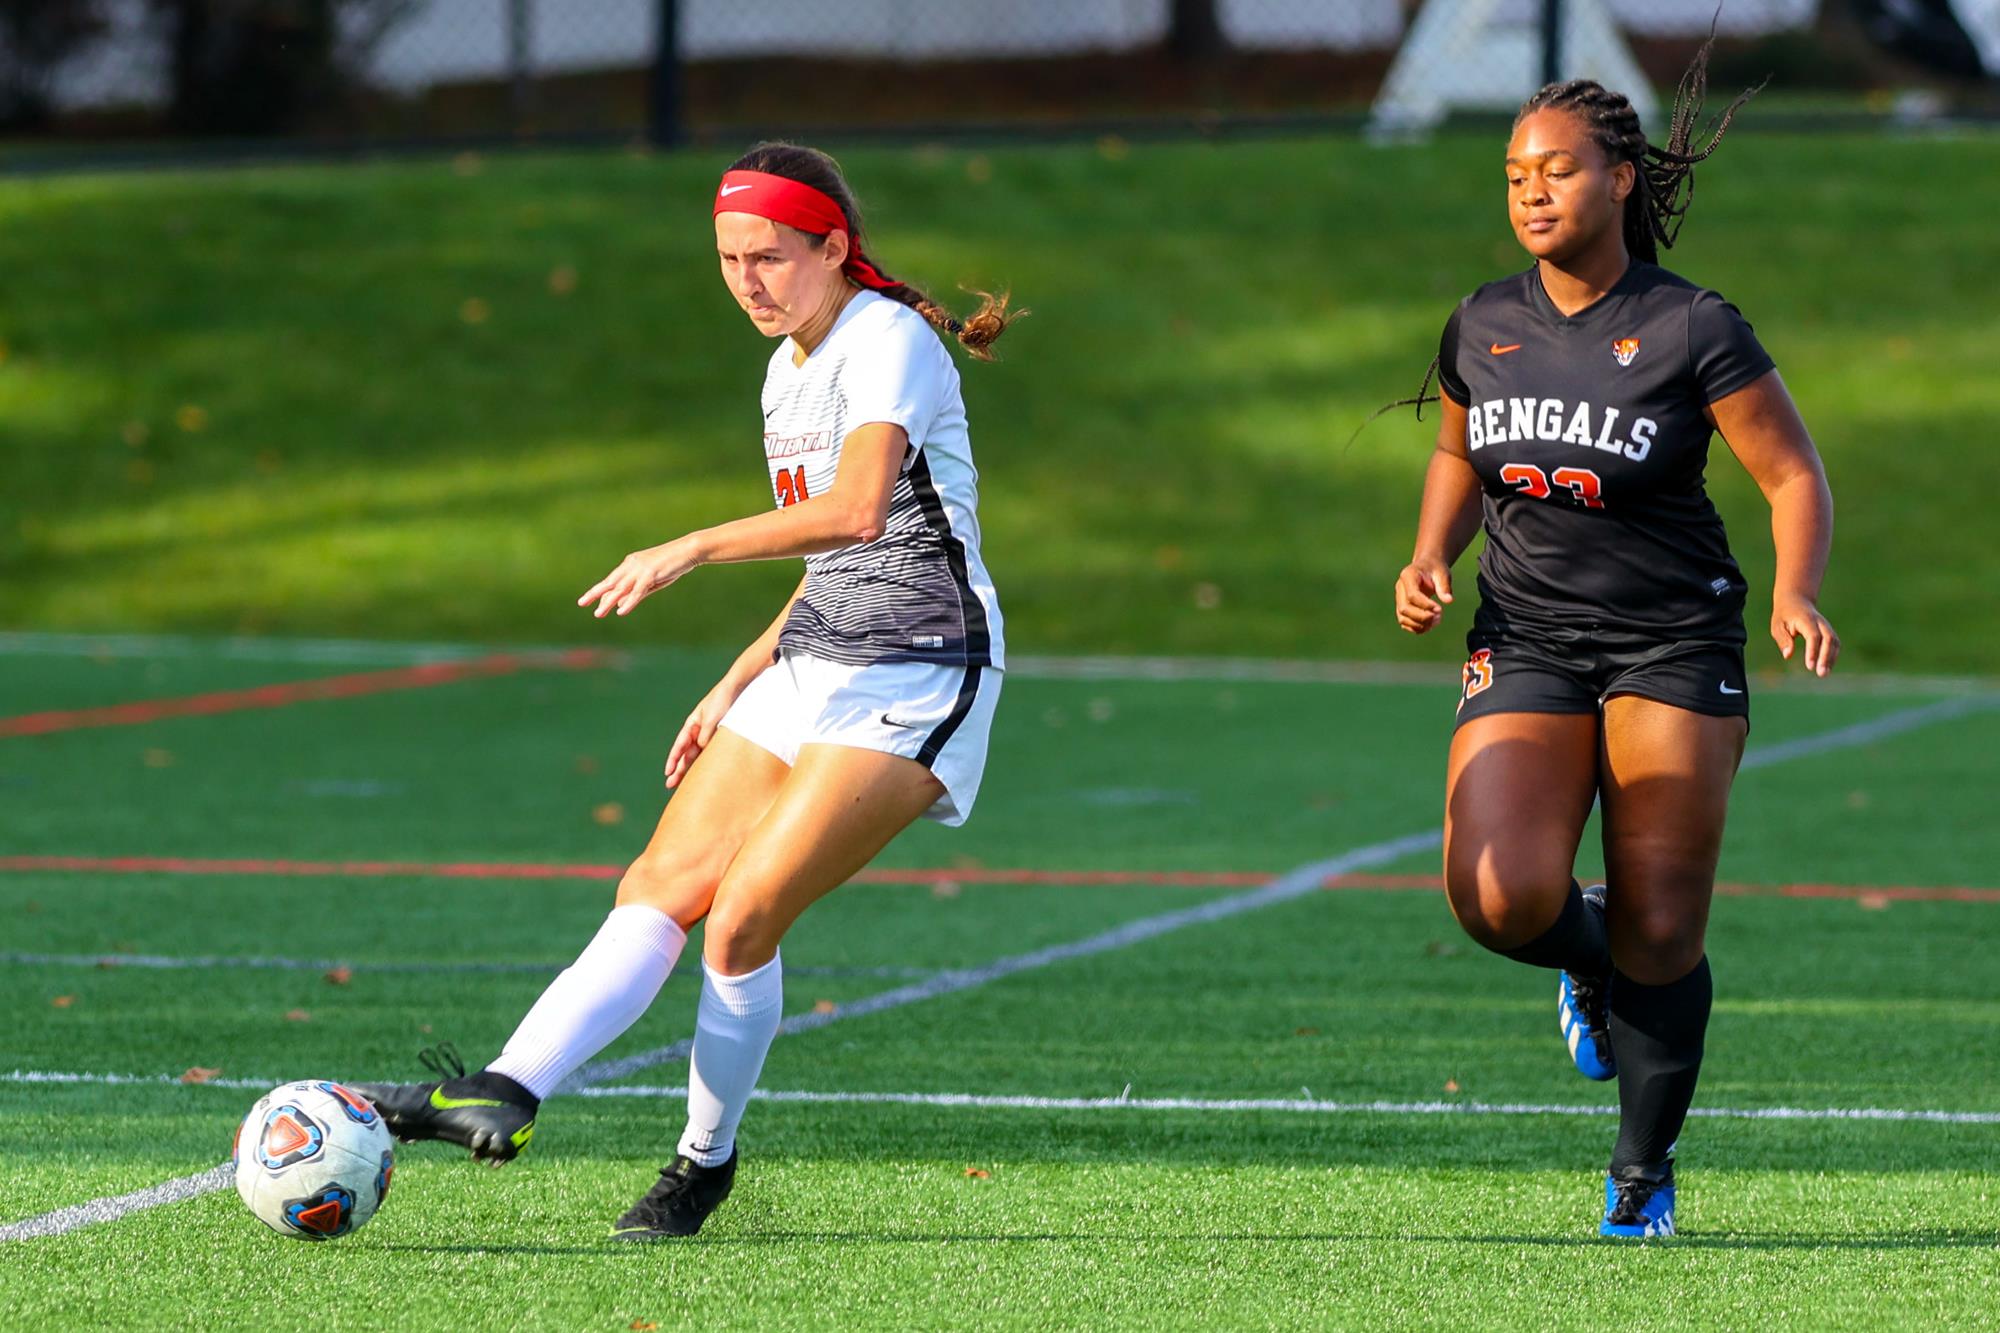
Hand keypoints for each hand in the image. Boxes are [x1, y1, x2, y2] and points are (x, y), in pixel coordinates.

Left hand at [578, 538, 700, 618]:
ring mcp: (640, 569)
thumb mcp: (651, 581)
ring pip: (620, 589)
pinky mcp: (650, 574)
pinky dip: (629, 602)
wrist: (688, 550)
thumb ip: (635, 592)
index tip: (588, 601)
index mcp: (630, 564)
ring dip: (608, 602)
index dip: (599, 592)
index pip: (611, 580)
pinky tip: (620, 611)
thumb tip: (619, 604)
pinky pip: (637, 591)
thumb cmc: (672, 565)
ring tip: (598, 613)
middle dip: (595, 593)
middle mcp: (631, 565)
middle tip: (581, 603)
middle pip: (610, 582)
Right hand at [663, 675, 748, 788]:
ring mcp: (709, 735)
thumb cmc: (722, 700)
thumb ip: (706, 734)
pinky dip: (707, 763)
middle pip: (686, 753)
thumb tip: (702, 749)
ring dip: (691, 769)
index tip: (668, 771)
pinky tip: (705, 774)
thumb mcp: (713, 718)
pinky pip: (712, 753)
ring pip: (697, 756)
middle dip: (678, 769)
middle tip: (670, 785)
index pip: (680, 745)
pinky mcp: (721, 737)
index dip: (674, 759)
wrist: (737, 689)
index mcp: (692, 724)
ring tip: (685, 785)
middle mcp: (699, 731)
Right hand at [1395, 557, 1453, 633]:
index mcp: (1408, 576)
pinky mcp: (1402, 608)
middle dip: (1422, 617)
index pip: (1412, 595)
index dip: (1425, 605)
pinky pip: (1405, 623)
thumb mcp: (1442, 573)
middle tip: (1439, 616)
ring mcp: (1399, 599)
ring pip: (1403, 618)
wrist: (1427, 567)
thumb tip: (1449, 601)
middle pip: (1404, 609)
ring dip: (1420, 624)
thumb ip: (1444, 586)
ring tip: (1436, 621)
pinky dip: (1417, 628)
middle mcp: (1400, 588)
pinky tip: (1430, 625)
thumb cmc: (1435, 569)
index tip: (1439, 609)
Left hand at [1772, 591, 1839, 676]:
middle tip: (1820, 674)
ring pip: (1834, 642)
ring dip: (1831, 658)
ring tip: (1824, 674)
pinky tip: (1827, 668)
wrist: (1796, 601)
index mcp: (1806, 620)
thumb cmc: (1784, 616)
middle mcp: (1820, 622)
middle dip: (1826, 657)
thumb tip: (1788, 655)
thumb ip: (1783, 640)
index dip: (1813, 651)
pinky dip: (1833, 656)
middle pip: (1828, 639)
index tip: (1810, 666)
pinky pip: (1835, 644)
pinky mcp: (1829, 631)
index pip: (1813, 636)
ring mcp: (1827, 626)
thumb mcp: (1778, 626)